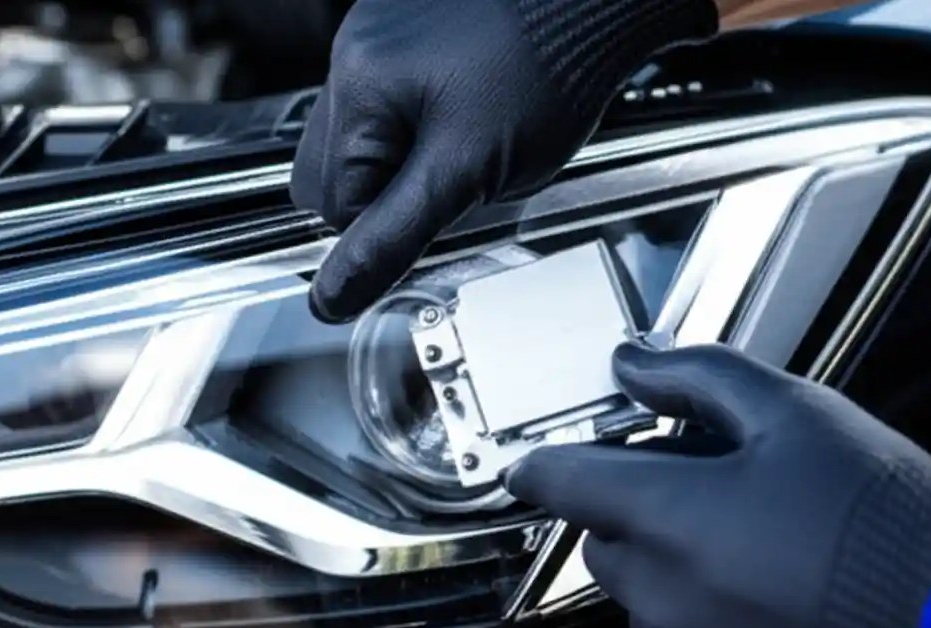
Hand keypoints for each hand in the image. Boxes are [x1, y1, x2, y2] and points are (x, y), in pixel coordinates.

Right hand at [291, 0, 717, 321]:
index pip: (333, 205)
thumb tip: (332, 296)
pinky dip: (420, 120)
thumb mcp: (464, 173)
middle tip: (452, 178)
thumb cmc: (546, 70)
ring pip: (364, 137)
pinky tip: (467, 113)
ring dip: (404, 156)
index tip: (441, 209)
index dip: (392, 222)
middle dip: (389, 189)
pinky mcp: (405, 29)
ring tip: (465, 143)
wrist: (598, 3)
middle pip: (334, 169)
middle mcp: (355, 52)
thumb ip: (391, 238)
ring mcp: (379, 36)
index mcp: (357, 86)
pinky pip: (390, 99)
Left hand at [507, 343, 930, 627]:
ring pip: (643, 597)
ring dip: (671, 569)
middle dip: (633, 513)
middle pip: (602, 540)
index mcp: (661, 516)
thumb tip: (636, 359)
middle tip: (702, 494)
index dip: (538, 463)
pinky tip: (768, 600)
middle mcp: (657, 593)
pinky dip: (705, 622)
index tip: (528, 462)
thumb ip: (698, 375)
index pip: (556, 480)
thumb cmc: (882, 528)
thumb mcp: (794, 416)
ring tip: (753, 549)